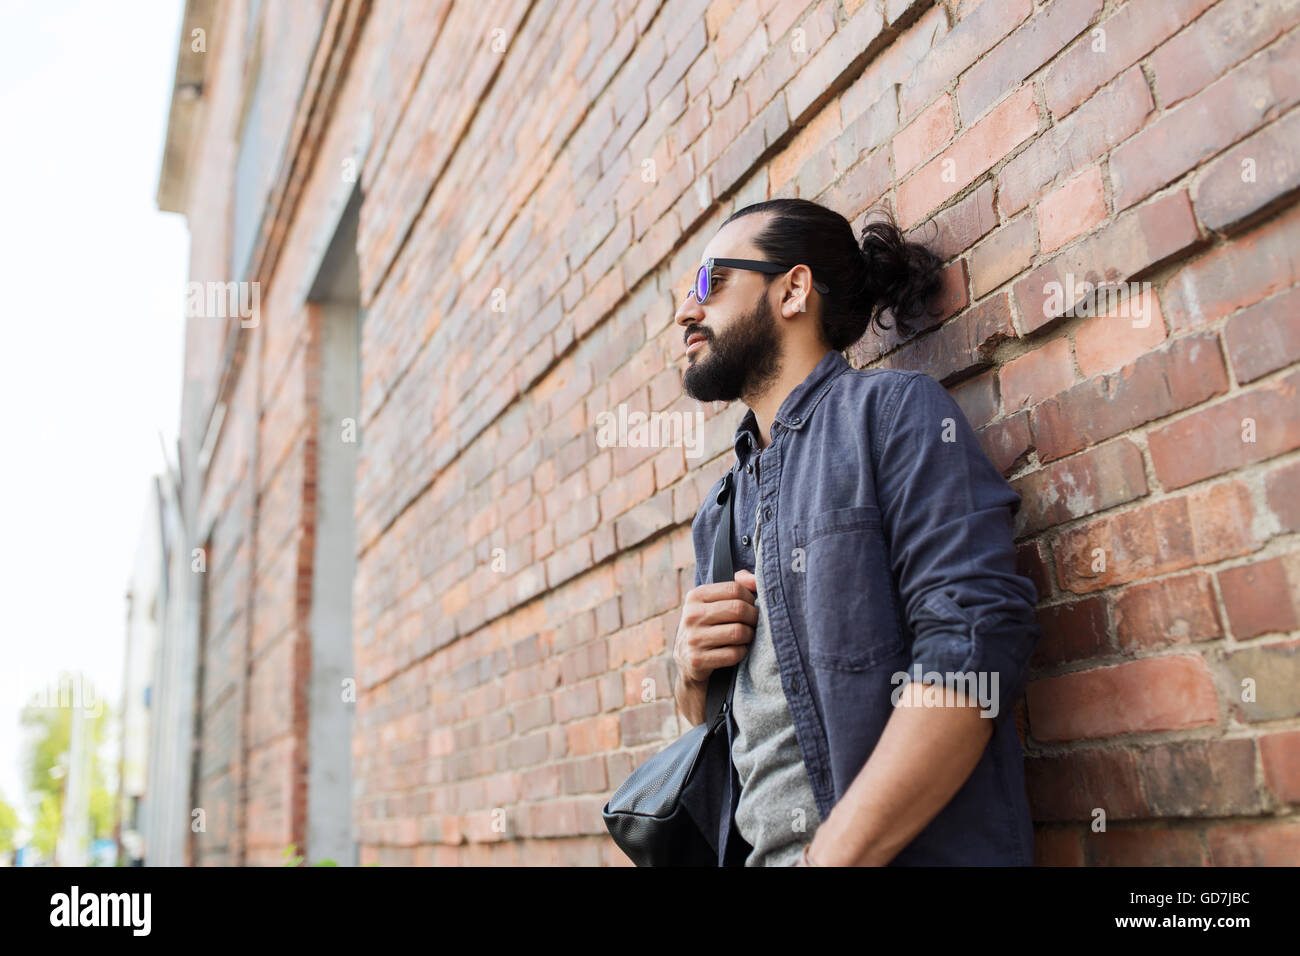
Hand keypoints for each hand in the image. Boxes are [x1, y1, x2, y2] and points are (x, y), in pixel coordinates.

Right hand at [672, 571, 758, 685]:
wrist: (687, 659)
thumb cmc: (709, 624)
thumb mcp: (715, 600)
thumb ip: (737, 584)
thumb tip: (755, 580)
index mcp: (695, 596)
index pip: (734, 589)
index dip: (750, 598)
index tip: (751, 606)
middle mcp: (692, 615)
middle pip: (739, 609)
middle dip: (753, 617)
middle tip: (753, 623)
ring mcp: (693, 638)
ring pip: (739, 632)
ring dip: (750, 636)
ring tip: (746, 636)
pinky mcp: (698, 660)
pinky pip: (734, 654)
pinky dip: (742, 652)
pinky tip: (738, 650)